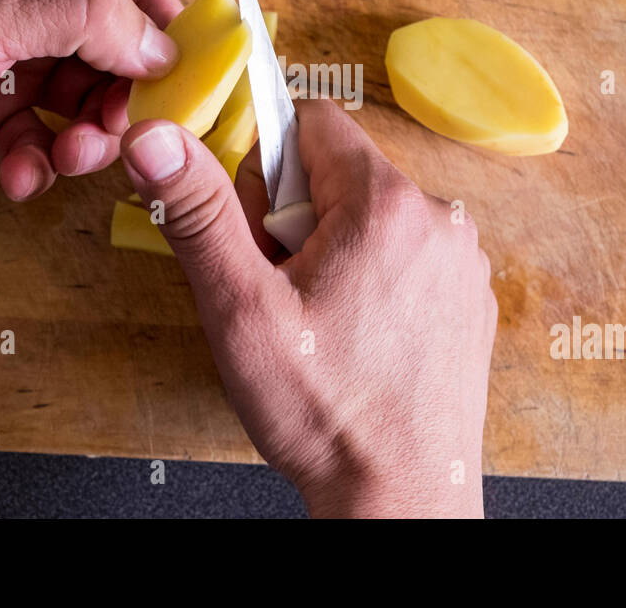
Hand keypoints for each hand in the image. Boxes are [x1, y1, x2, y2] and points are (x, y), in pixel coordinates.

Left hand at [0, 0, 181, 238]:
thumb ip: (87, 19)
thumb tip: (161, 47)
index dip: (168, 35)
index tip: (195, 82)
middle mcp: (30, 9)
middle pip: (117, 59)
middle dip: (124, 102)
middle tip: (121, 133)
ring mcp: (9, 68)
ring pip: (84, 110)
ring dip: (84, 142)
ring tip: (64, 158)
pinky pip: (39, 148)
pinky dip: (37, 166)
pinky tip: (17, 174)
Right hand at [119, 99, 496, 517]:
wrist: (401, 502)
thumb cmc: (326, 414)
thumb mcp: (242, 310)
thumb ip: (199, 213)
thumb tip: (155, 137)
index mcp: (386, 205)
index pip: (312, 123)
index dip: (266, 172)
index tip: (258, 233)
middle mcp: (440, 219)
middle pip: (341, 173)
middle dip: (297, 219)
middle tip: (285, 293)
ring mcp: (462, 261)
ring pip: (373, 216)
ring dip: (336, 251)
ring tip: (322, 325)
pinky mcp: (470, 298)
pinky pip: (408, 255)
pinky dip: (376, 281)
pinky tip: (359, 340)